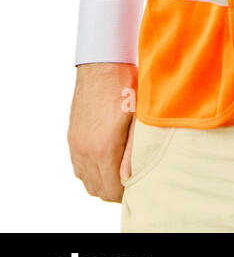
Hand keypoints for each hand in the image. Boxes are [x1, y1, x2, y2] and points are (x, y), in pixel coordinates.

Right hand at [68, 63, 136, 203]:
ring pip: (85, 179)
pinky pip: (77, 166)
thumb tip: (128, 178)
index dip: (125, 192)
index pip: (110, 190)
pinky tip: (105, 159)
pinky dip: (89, 170)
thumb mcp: (138, 118)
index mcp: (103, 149)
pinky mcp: (72, 136)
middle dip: (114, 190)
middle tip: (130, 180)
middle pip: (97, 189)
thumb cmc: (126, 87)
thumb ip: (133, 152)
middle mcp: (85, 151)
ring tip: (119, 171)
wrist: (102, 64)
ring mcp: (76, 144)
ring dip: (101, 181)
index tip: (138, 184)